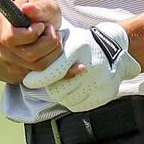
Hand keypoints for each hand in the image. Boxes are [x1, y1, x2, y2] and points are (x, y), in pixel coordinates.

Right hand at [0, 0, 85, 85]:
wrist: (27, 29)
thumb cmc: (34, 15)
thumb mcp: (38, 4)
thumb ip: (37, 7)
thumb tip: (28, 9)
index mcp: (4, 32)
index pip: (13, 38)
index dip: (32, 32)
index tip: (41, 25)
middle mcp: (6, 52)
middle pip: (30, 55)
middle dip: (49, 41)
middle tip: (51, 31)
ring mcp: (15, 66)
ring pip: (39, 67)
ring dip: (55, 52)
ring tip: (54, 40)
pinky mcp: (27, 77)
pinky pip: (48, 78)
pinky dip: (65, 72)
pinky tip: (78, 67)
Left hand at [22, 21, 141, 111]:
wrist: (115, 49)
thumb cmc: (83, 44)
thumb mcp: (68, 38)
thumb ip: (50, 49)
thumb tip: (29, 65)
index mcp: (79, 49)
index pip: (54, 71)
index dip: (38, 79)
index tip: (28, 81)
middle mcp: (91, 66)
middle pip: (58, 89)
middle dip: (52, 86)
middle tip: (54, 80)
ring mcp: (100, 82)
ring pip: (67, 100)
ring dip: (63, 94)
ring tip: (68, 83)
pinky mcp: (105, 94)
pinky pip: (79, 105)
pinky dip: (74, 100)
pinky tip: (78, 88)